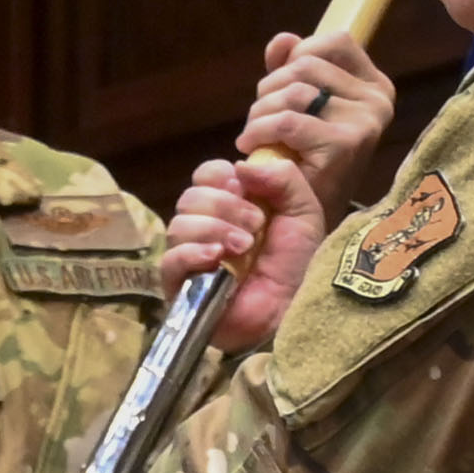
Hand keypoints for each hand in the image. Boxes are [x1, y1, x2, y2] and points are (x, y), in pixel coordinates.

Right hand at [160, 149, 330, 349]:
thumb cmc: (299, 262)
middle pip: (189, 198)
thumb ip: (282, 177)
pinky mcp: (181, 288)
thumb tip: (241, 164)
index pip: (205, 176)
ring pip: (178, 225)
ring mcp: (190, 257)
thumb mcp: (303, 210)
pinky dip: (192, 253)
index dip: (219, 176)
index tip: (243, 188)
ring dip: (214, 229)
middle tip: (255, 225)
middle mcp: (205, 227)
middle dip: (224, 206)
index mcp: (230, 205)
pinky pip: (169, 261)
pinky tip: (216, 258)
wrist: (297, 308)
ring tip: (244, 247)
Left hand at [240, 28, 397, 214]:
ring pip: (295, 90)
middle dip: (271, 88)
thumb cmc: (307, 164)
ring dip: (261, 111)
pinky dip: (260, 130)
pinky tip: (250, 145)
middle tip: (259, 118)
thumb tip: (283, 40)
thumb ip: (292, 69)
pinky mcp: (344, 145)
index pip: (336, 41)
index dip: (300, 54)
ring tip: (254, 134)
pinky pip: (287, 120)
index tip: (280, 84)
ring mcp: (366, 123)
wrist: (310, 222)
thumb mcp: (302, 108)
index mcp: (376, 86)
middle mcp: (379, 101)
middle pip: (307, 64)